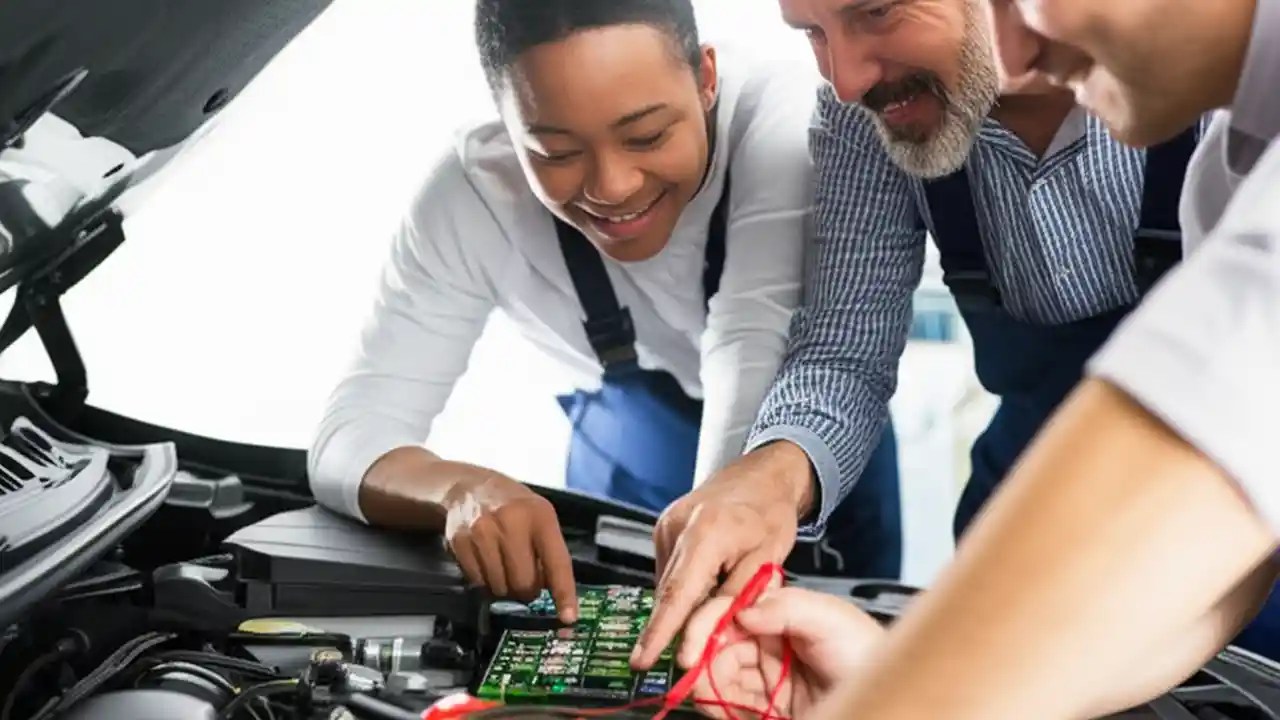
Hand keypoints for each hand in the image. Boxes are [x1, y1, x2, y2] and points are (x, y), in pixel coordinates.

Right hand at [440, 464, 578, 620]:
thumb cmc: (515, 507)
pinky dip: (484, 582)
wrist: (469, 488)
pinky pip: (477, 582)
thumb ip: (550, 550)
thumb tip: (555, 593)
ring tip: (504, 568)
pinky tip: (486, 563)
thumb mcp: (540, 516)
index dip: (564, 592)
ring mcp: (482, 532)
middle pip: (524, 583)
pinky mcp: (459, 542)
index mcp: (540, 516)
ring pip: (499, 588)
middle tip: (525, 581)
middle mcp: (511, 523)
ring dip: (504, 588)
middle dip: (527, 591)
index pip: (557, 562)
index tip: (568, 617)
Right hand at [632, 442, 815, 668]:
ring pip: (668, 583)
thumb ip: (738, 597)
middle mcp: (677, 527)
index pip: (677, 594)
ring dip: (684, 603)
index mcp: (706, 534)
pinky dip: (685, 585)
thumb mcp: (767, 559)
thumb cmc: (770, 514)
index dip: (660, 631)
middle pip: (669, 591)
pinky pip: (670, 569)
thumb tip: (711, 634)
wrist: (761, 475)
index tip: (642, 661)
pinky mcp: (664, 527)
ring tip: (714, 598)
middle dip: (673, 627)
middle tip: (682, 657)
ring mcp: (666, 525)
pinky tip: (707, 580)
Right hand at [679, 587, 884, 717]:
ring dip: (703, 681)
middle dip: (698, 654)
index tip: (692, 643)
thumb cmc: (868, 655)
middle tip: (690, 669)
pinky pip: (728, 704)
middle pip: (717, 644)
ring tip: (701, 690)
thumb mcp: (831, 618)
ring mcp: (765, 678)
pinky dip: (714, 704)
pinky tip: (713, 703)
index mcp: (779, 615)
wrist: (887, 703)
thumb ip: (786, 608)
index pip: (731, 612)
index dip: (707, 623)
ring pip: (717, 674)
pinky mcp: (764, 709)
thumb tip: (742, 612)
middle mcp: (767, 644)